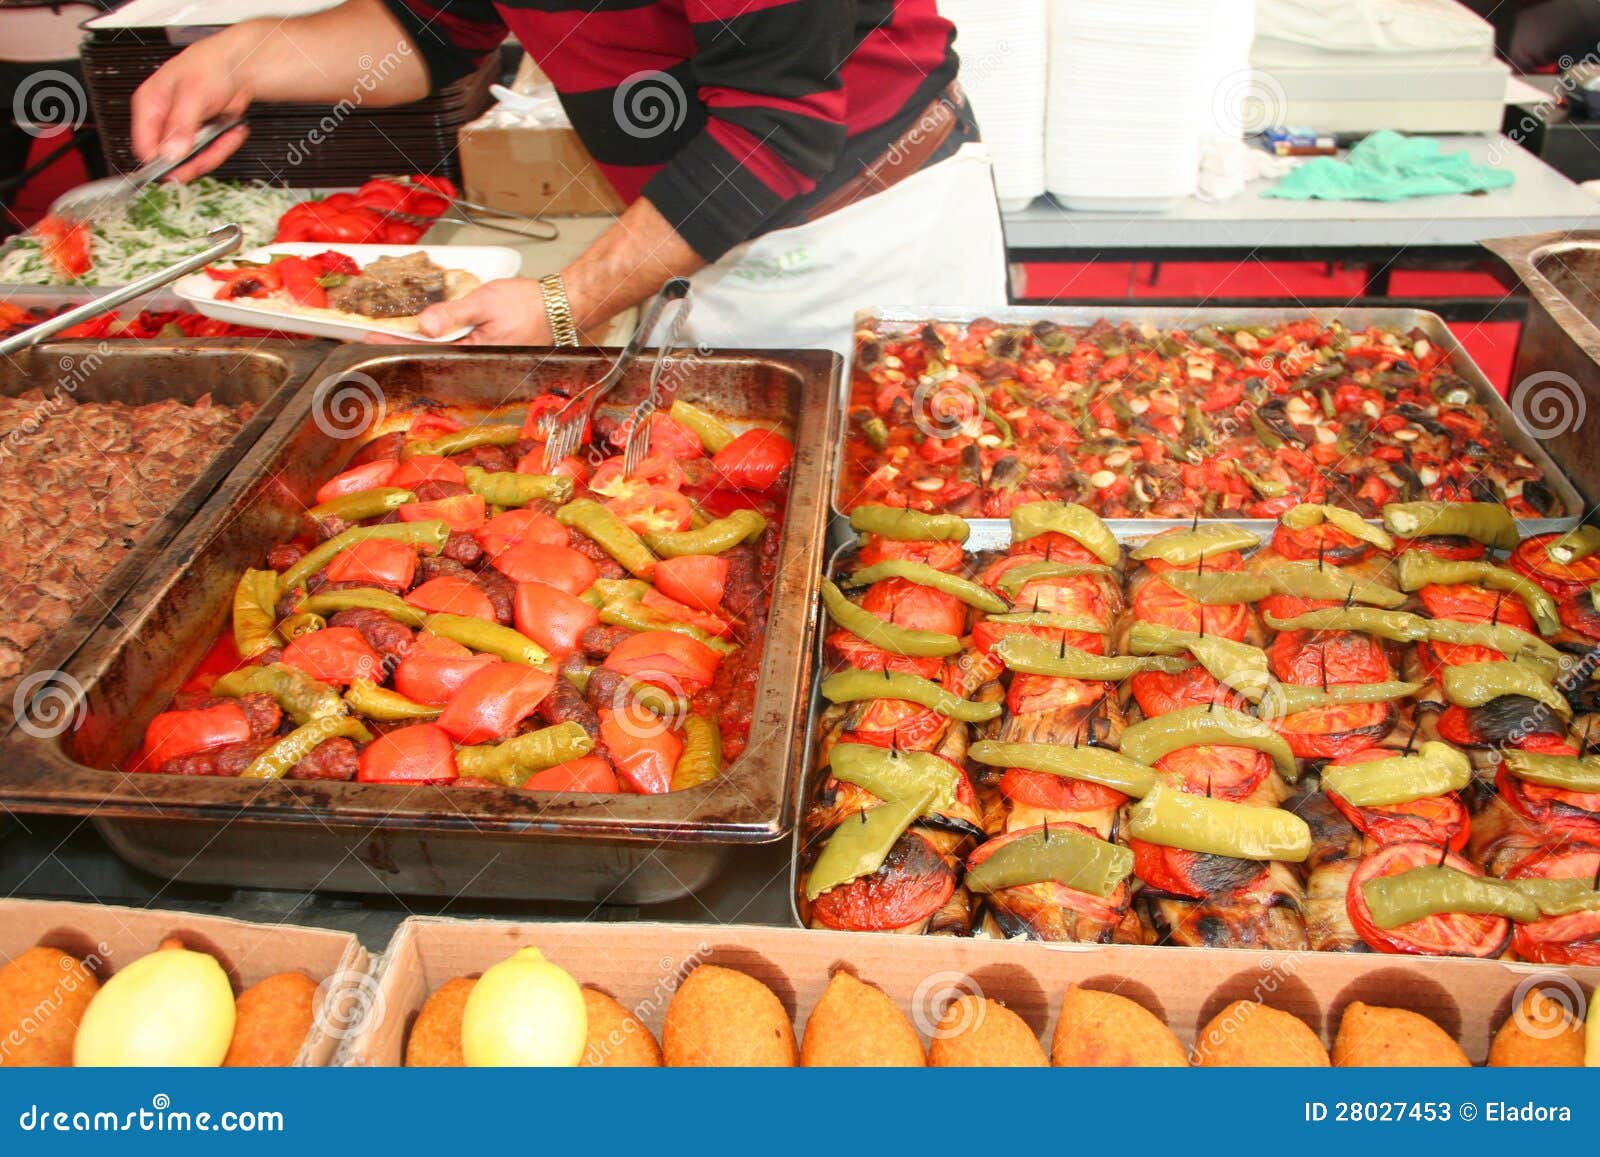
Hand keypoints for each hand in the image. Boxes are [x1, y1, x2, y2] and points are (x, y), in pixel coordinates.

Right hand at [131, 27, 258, 180]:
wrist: (239, 65)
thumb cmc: (210, 67)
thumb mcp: (193, 95)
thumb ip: (181, 126)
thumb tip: (170, 153)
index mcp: (150, 105)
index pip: (143, 145)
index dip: (158, 163)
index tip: (176, 172)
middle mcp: (164, 120)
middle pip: (170, 158)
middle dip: (194, 160)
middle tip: (210, 157)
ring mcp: (184, 131)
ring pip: (193, 160)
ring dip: (214, 152)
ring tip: (228, 134)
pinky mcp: (202, 137)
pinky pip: (211, 154)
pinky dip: (224, 146)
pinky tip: (232, 131)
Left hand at [364, 278, 552, 344]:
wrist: (558, 306)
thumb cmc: (529, 304)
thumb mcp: (485, 302)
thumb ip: (453, 314)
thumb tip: (424, 325)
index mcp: (475, 355)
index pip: (426, 350)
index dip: (397, 342)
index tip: (371, 337)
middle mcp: (477, 365)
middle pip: (431, 357)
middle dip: (404, 346)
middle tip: (373, 337)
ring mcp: (482, 362)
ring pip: (443, 356)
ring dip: (420, 345)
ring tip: (393, 336)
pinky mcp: (487, 355)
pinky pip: (456, 352)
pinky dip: (439, 343)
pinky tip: (427, 335)